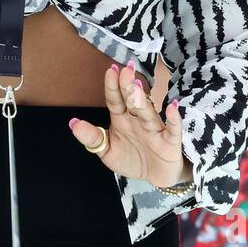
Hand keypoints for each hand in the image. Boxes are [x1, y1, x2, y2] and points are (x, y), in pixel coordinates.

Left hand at [69, 61, 191, 186]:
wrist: (155, 176)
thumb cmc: (131, 158)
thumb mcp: (107, 151)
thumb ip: (92, 138)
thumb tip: (73, 123)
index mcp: (122, 119)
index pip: (115, 100)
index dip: (112, 87)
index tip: (110, 70)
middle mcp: (137, 120)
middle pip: (131, 102)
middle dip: (127, 87)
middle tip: (125, 70)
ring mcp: (154, 128)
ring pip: (147, 113)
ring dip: (142, 101)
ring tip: (137, 88)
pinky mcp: (169, 141)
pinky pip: (173, 129)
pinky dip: (174, 119)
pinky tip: (172, 107)